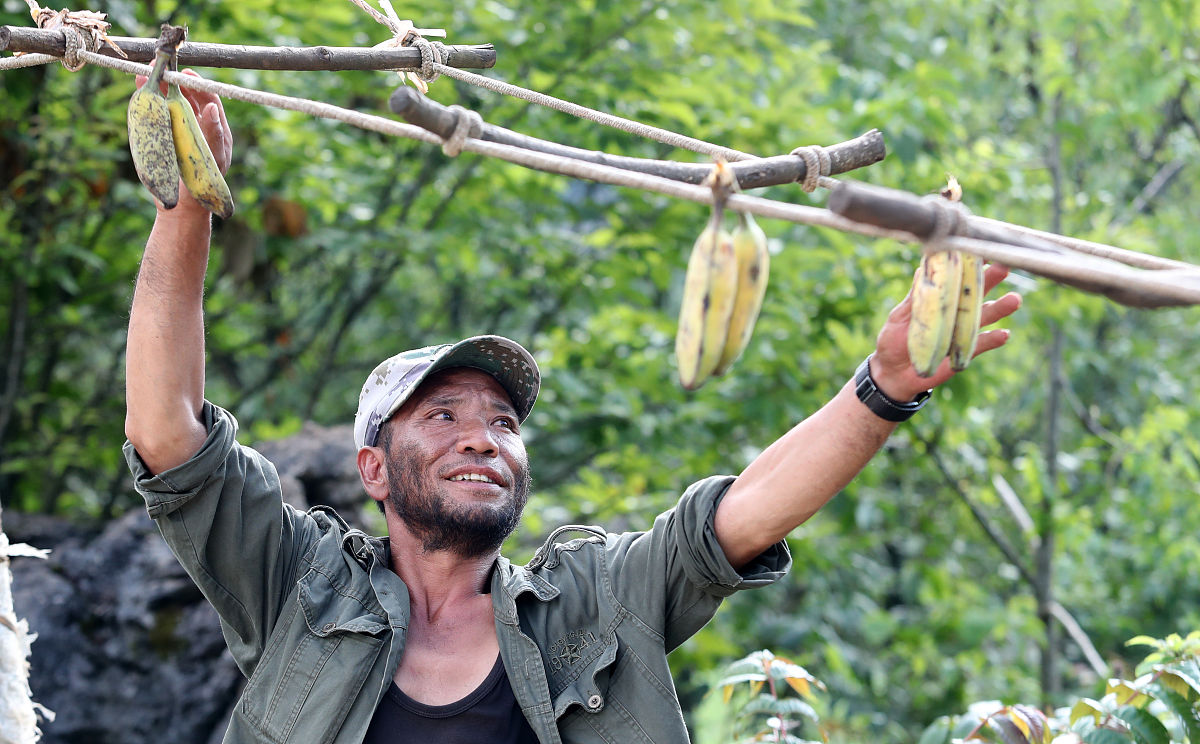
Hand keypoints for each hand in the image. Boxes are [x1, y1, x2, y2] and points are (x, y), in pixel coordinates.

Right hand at [134, 69, 232, 214]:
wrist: (180, 208)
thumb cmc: (200, 187)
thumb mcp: (210, 159)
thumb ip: (213, 135)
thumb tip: (213, 107)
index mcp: (217, 132)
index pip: (210, 100)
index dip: (198, 85)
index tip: (187, 73)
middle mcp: (199, 128)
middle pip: (188, 97)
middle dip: (175, 81)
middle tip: (162, 67)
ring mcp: (181, 132)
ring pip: (171, 103)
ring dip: (160, 87)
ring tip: (146, 73)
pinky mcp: (165, 137)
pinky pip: (157, 115)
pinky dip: (149, 100)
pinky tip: (139, 87)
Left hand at [870, 263, 1022, 401]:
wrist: (892, 373)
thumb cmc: (894, 339)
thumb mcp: (899, 316)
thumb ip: (913, 298)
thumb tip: (921, 270)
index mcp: (940, 299)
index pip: (957, 278)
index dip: (969, 264)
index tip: (981, 248)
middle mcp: (956, 312)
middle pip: (976, 293)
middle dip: (990, 280)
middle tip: (1005, 267)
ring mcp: (961, 331)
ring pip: (985, 316)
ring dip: (1000, 308)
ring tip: (1015, 300)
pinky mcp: (963, 352)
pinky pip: (981, 345)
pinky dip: (993, 340)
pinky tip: (1004, 334)